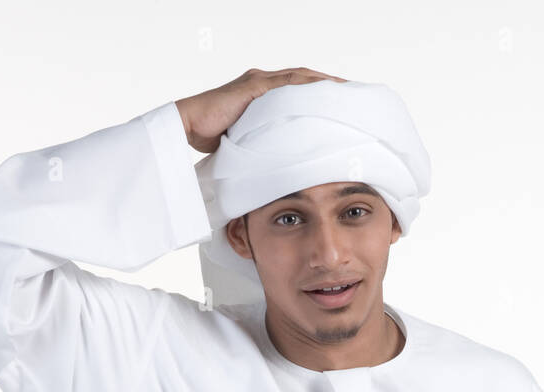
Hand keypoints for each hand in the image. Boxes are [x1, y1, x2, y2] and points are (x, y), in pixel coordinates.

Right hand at [175, 67, 347, 152]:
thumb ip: (265, 141)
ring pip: (301, 78)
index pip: (300, 89)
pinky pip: (287, 84)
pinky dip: (308, 86)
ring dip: (326, 84)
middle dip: (331, 86)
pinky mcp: (253, 87)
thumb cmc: (212, 137)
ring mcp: (258, 82)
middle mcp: (263, 83)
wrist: (187, 126)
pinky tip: (325, 91)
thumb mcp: (248, 140)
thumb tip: (284, 161)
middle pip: (305, 80)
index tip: (344, 103)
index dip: (323, 94)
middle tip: (356, 94)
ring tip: (348, 92)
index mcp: (262, 93)